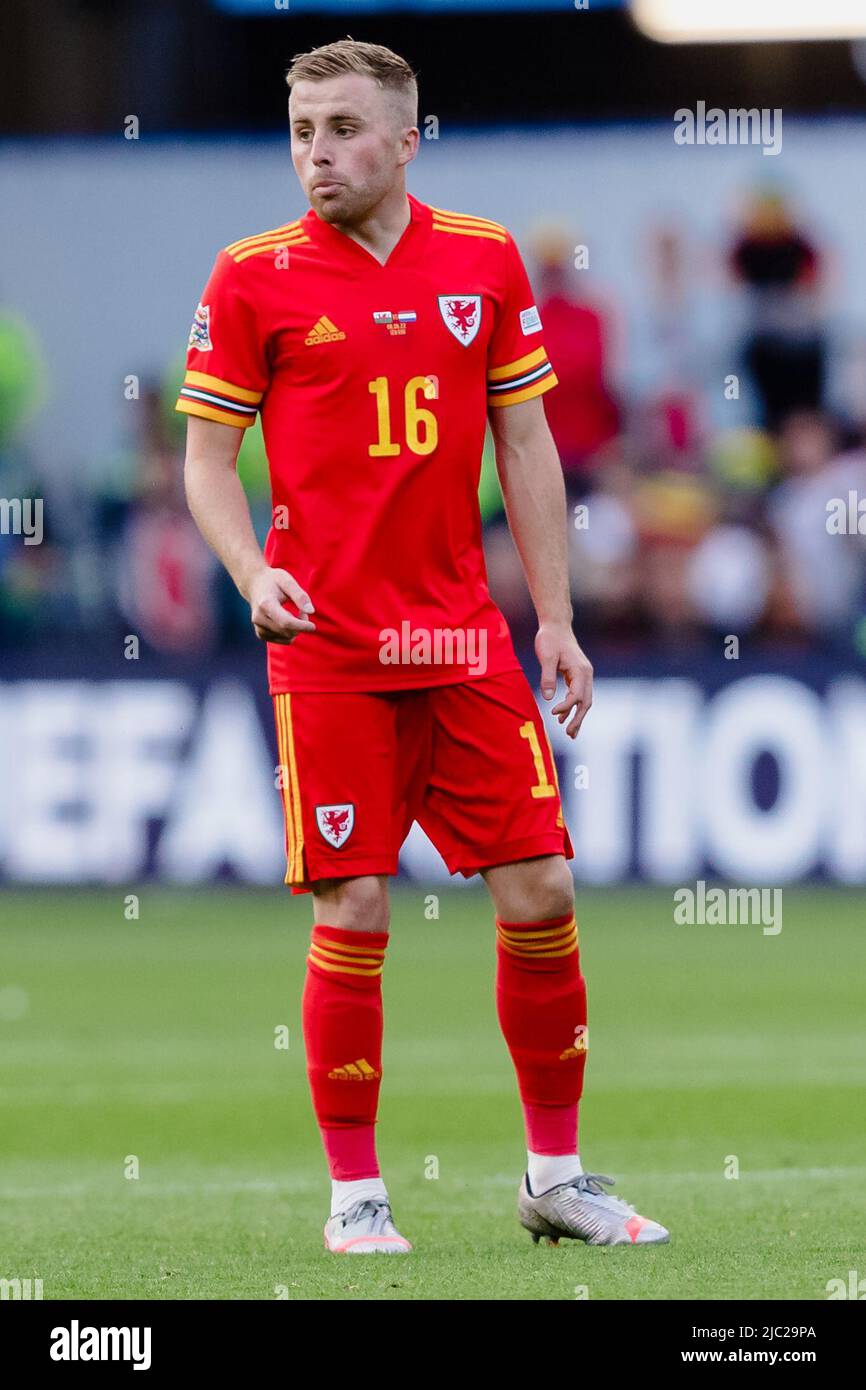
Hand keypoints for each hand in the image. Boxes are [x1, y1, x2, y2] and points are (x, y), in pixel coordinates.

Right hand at [246, 567, 316, 645]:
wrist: (254, 584)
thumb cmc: (273, 581)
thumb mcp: (287, 581)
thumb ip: (300, 596)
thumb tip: (311, 611)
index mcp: (266, 604)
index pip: (285, 622)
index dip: (301, 626)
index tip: (313, 626)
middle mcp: (259, 618)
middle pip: (287, 631)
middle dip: (301, 624)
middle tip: (302, 609)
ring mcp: (258, 627)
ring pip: (286, 637)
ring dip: (296, 628)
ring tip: (294, 613)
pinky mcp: (261, 634)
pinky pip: (283, 640)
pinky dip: (290, 633)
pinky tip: (288, 620)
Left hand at [535, 621, 592, 738]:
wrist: (556, 625)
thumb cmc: (550, 639)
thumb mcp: (546, 657)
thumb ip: (547, 677)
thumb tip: (549, 698)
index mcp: (580, 670)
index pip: (577, 695)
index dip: (566, 706)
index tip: (552, 713)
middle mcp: (586, 674)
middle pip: (586, 702)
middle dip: (578, 719)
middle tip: (569, 734)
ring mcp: (584, 675)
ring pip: (584, 700)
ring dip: (578, 716)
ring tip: (570, 733)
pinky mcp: (578, 675)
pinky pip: (579, 694)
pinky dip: (573, 707)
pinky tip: (563, 717)